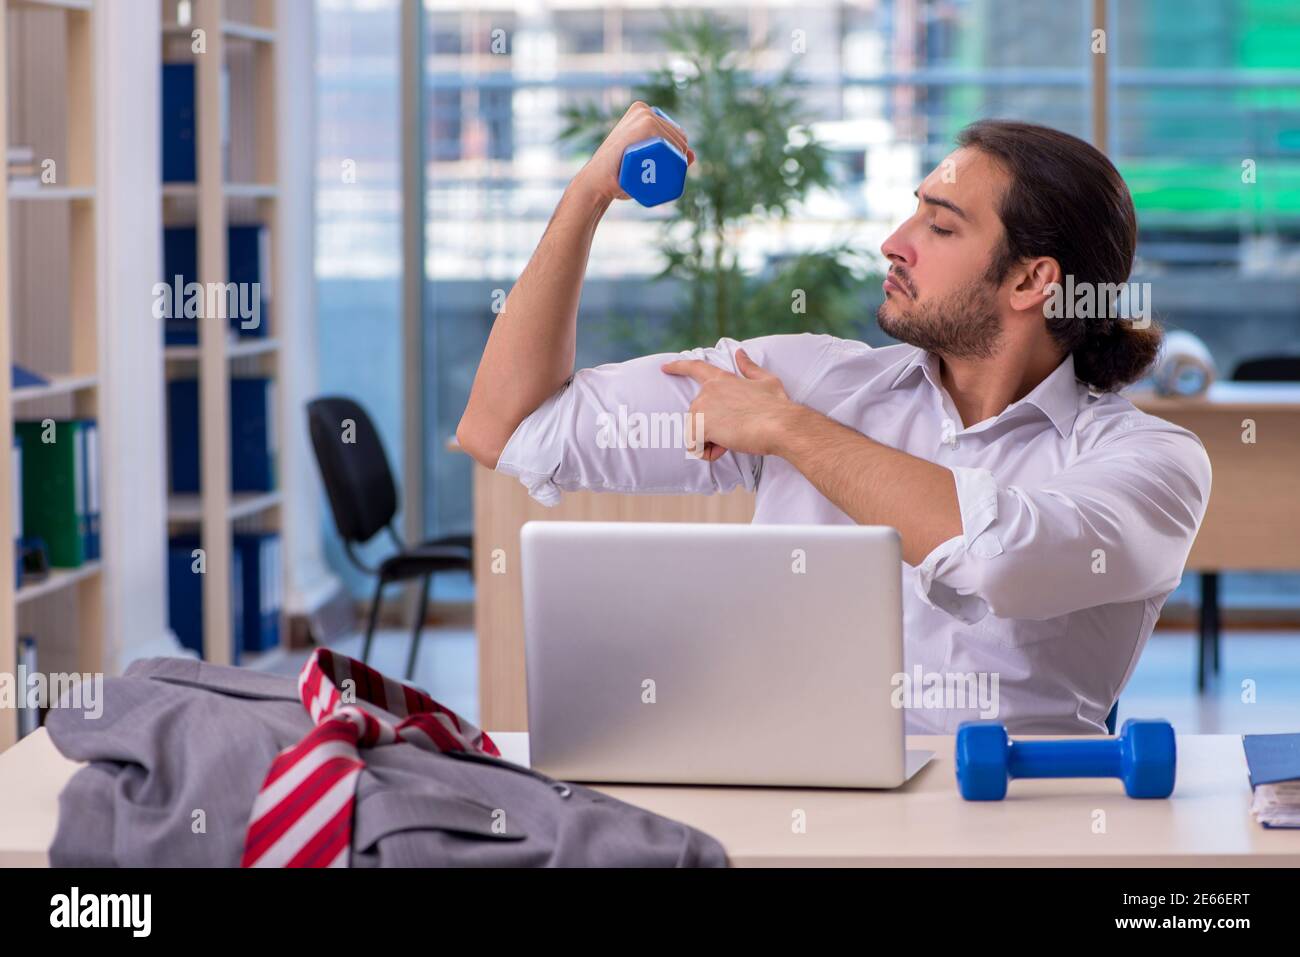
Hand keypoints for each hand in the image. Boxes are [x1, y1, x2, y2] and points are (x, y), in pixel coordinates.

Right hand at [572, 101, 695, 204]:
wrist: (597, 182)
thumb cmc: (619, 175)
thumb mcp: (644, 164)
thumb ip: (668, 158)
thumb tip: (693, 156)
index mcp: (643, 112)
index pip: (676, 135)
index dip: (677, 155)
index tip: (661, 170)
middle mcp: (644, 110)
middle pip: (680, 138)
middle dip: (679, 160)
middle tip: (658, 175)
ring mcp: (645, 115)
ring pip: (679, 144)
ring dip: (677, 163)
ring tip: (657, 174)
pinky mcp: (646, 124)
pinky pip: (674, 144)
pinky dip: (676, 157)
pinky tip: (665, 166)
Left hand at [660, 349, 797, 459]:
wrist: (781, 424)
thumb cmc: (777, 405)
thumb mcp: (766, 380)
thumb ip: (749, 368)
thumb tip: (739, 353)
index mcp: (721, 379)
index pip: (694, 367)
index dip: (678, 367)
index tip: (664, 368)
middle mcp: (707, 391)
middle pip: (697, 414)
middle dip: (714, 428)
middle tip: (738, 430)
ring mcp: (702, 407)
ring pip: (697, 432)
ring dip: (714, 441)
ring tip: (735, 437)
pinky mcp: (701, 425)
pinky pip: (696, 447)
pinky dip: (710, 453)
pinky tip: (728, 446)